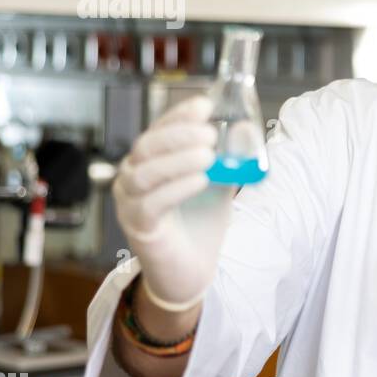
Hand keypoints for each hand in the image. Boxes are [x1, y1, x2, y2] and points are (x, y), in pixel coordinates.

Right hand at [112, 95, 232, 310]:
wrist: (191, 271)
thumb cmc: (199, 224)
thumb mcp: (218, 185)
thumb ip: (227, 161)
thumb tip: (245, 131)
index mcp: (149, 162)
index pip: (158, 130)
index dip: (178, 115)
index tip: (205, 105)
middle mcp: (132, 179)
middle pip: (146, 147)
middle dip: (179, 135)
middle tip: (210, 134)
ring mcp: (130, 204)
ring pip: (144, 173)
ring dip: (177, 160)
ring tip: (207, 156)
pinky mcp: (139, 228)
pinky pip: (151, 204)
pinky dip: (176, 189)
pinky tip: (199, 181)